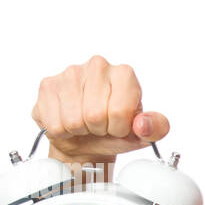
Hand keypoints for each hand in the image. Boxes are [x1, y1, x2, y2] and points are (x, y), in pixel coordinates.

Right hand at [31, 54, 169, 165]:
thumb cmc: (116, 132)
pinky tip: (67, 120)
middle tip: (100, 125)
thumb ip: (155, 128)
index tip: (118, 126)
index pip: (119, 111)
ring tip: (85, 123)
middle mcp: (97, 65)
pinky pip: (55, 123)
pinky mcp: (48, 85)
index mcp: (124, 74)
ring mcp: (70, 72)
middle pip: (94, 115)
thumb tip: (142, 124)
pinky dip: (62, 130)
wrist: (87, 139)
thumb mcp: (143, 134)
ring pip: (73, 120)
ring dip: (80, 130)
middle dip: (99, 129)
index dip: (119, 127)